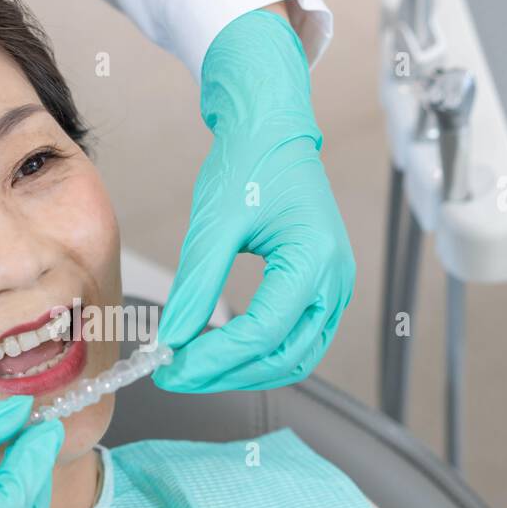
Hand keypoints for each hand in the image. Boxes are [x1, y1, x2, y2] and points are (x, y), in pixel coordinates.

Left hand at [154, 9, 354, 392]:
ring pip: (294, 357)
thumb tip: (173, 339)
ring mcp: (334, 287)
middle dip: (227, 373)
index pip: (263, 333)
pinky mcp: (322, 290)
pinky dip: (259, 355)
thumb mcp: (214, 224)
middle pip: (284, 356)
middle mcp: (335, 280)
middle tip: (176, 376)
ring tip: (194, 369)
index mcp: (315, 259)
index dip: (214, 358)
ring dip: (244, 371)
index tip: (171, 367)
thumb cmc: (250, 163)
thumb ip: (195, 285)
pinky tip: (221, 352)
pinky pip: (296, 340)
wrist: (272, 131)